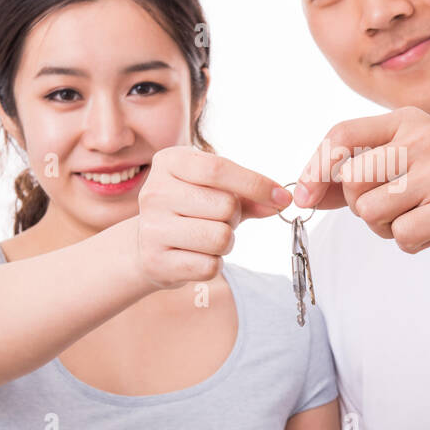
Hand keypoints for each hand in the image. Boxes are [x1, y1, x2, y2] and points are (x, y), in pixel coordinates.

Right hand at [136, 146, 291, 288]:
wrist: (148, 242)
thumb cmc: (189, 209)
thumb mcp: (215, 190)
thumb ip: (249, 193)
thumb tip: (281, 201)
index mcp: (170, 163)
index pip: (218, 169)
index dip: (256, 184)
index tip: (281, 197)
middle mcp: (155, 192)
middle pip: (225, 206)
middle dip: (235, 217)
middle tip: (219, 219)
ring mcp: (152, 228)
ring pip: (220, 237)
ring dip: (226, 242)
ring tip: (209, 237)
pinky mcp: (155, 261)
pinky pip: (209, 266)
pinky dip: (214, 264)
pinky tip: (198, 255)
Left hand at [293, 107, 429, 265]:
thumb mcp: (406, 171)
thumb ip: (357, 178)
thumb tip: (304, 192)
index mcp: (409, 121)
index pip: (342, 134)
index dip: (316, 167)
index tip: (304, 197)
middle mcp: (425, 137)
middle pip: (353, 180)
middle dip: (362, 208)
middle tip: (393, 212)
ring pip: (372, 212)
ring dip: (386, 229)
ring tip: (418, 220)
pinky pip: (401, 235)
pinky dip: (411, 243)